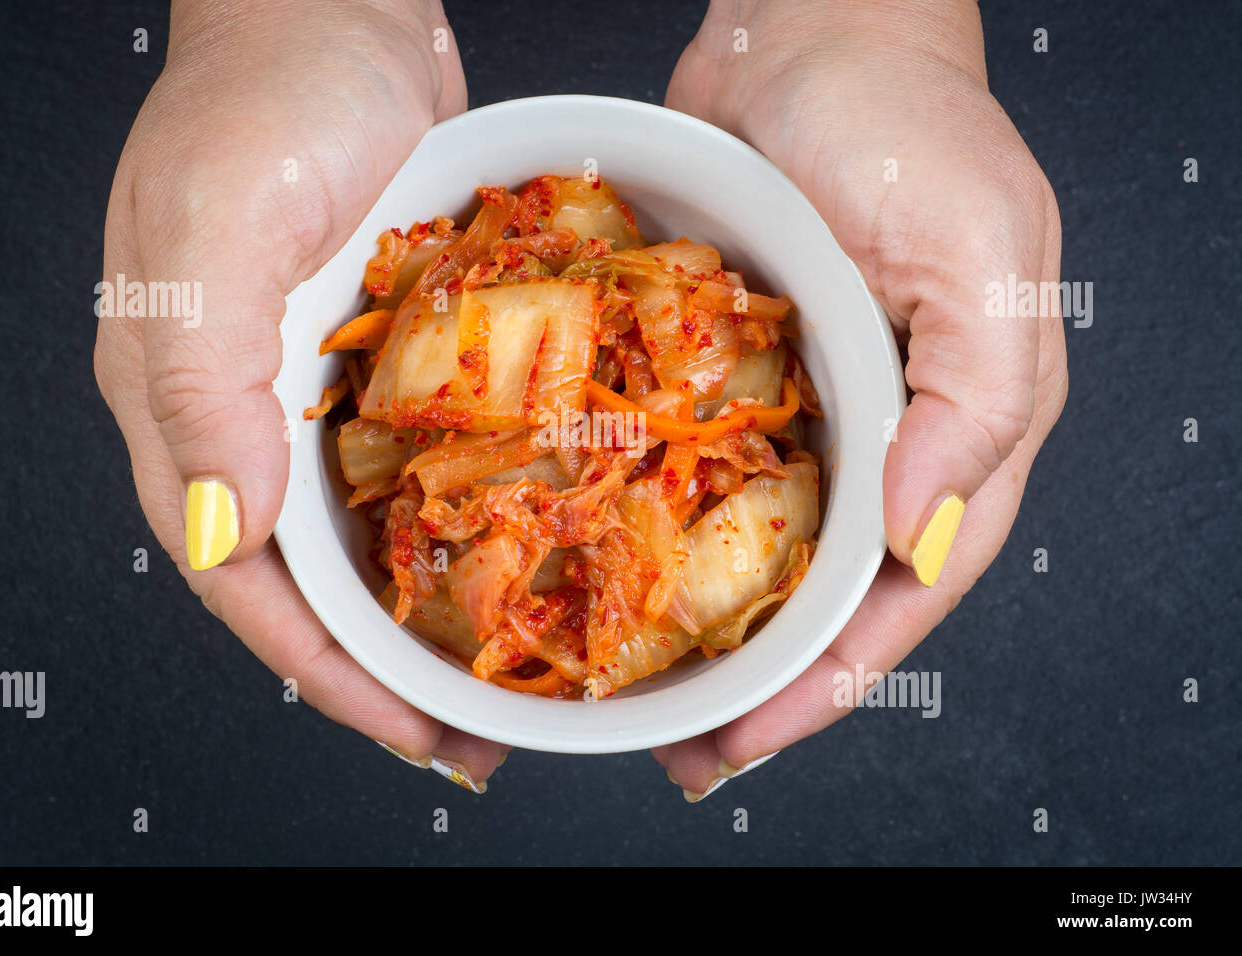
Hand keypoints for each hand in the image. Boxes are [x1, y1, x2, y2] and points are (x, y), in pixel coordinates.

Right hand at [94, 0, 504, 789]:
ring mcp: (308, 385)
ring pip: (356, 535)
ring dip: (416, 613)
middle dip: (377, 670)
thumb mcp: (218, 224)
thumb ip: (199, 377)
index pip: (242, 579)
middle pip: (303, 579)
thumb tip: (217, 526)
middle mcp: (242, 408)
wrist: (334, 6)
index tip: (409, 729)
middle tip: (466, 735)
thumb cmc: (270, 91)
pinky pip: (406, 467)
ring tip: (492, 671)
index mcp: (182, 399)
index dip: (323, 670)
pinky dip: (448, 523)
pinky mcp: (370, 355)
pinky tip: (506, 548)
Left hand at [655, 0, 1067, 797]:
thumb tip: (918, 542)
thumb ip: (970, 403)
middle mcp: (883, 431)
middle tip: (688, 748)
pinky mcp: (732, 371)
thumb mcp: (979, 254)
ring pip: (759, 549)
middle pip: (828, 591)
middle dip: (766, 681)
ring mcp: (804, 406)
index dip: (836, 674)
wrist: (807, 28)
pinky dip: (662, 528)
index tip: (759, 734)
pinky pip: (698, 470)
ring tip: (645, 695)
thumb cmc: (904, 121)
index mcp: (961, 425)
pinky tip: (612, 568)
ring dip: (708, 626)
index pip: (906, 587)